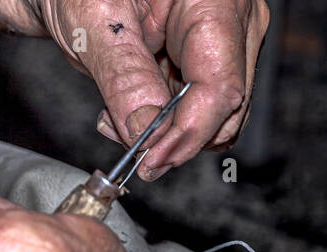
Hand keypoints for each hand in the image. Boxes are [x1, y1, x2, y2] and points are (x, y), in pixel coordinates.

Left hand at [0, 0, 269, 180]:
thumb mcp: (94, 22)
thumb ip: (123, 76)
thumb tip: (146, 130)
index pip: (222, 83)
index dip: (188, 130)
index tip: (151, 157)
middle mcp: (232, 20)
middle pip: (227, 106)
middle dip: (176, 137)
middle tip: (132, 147)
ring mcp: (225, 43)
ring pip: (217, 116)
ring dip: (169, 135)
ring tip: (120, 120)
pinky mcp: (208, 63)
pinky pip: (201, 112)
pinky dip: (167, 126)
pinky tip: (132, 112)